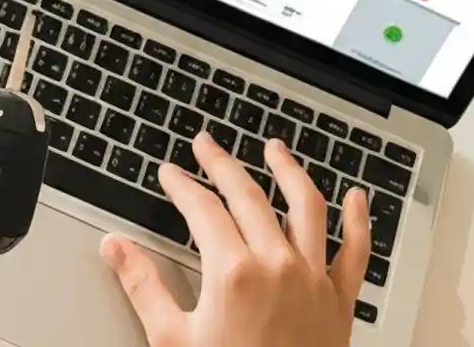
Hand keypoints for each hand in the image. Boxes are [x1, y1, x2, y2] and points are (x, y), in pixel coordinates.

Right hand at [101, 135, 370, 346]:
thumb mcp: (172, 339)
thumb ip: (143, 286)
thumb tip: (116, 248)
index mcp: (234, 273)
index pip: (202, 208)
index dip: (182, 184)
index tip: (170, 173)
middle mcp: (278, 266)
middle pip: (249, 195)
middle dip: (223, 164)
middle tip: (207, 145)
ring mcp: (313, 280)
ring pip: (306, 207)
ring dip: (289, 171)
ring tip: (275, 148)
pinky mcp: (339, 301)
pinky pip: (355, 252)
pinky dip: (358, 221)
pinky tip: (356, 197)